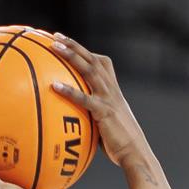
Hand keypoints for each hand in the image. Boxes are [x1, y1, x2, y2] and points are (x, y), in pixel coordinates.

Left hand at [45, 34, 151, 171]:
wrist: (134, 151)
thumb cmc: (118, 142)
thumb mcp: (106, 122)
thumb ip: (92, 114)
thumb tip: (72, 118)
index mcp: (113, 89)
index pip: (101, 62)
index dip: (85, 51)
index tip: (68, 42)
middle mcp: (111, 89)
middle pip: (92, 59)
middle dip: (74, 46)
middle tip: (55, 36)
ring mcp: (108, 98)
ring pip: (89, 70)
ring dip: (71, 56)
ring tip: (53, 47)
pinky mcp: (104, 111)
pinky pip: (84, 98)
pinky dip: (69, 90)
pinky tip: (54, 86)